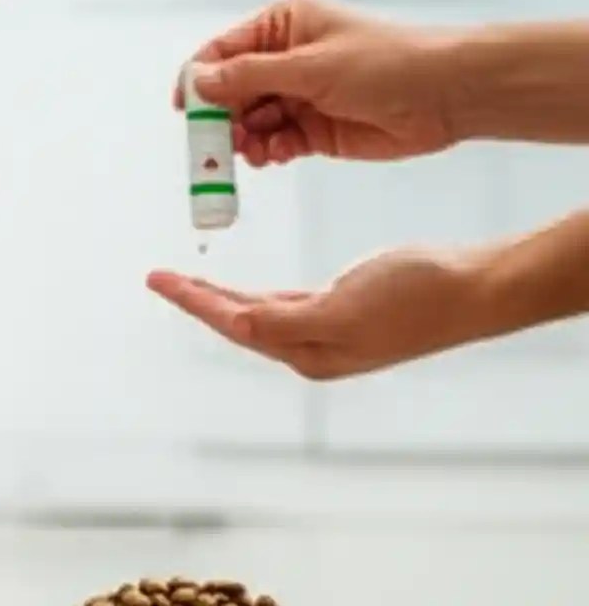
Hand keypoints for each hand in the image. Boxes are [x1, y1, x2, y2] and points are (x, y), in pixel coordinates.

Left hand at [146, 248, 481, 379]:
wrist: (473, 289)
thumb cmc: (414, 298)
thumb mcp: (342, 309)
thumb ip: (284, 322)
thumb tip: (236, 328)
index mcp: (306, 351)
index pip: (233, 323)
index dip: (192, 300)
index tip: (157, 279)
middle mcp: (311, 348)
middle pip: (237, 320)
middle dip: (197, 300)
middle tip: (159, 277)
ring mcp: (327, 332)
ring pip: (258, 313)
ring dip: (222, 298)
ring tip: (187, 283)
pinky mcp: (344, 312)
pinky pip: (284, 305)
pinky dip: (256, 296)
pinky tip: (243, 294)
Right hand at [173, 0, 456, 166]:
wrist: (445, 96)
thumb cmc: (386, 63)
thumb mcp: (309, 66)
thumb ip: (249, 76)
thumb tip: (199, 81)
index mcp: (283, 26)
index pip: (223, 52)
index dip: (199, 80)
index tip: (185, 110)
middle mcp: (286, 60)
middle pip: (231, 92)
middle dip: (220, 118)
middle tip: (213, 145)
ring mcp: (299, 96)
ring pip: (250, 122)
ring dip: (244, 139)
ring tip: (250, 153)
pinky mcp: (313, 130)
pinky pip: (274, 143)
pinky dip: (268, 152)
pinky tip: (274, 155)